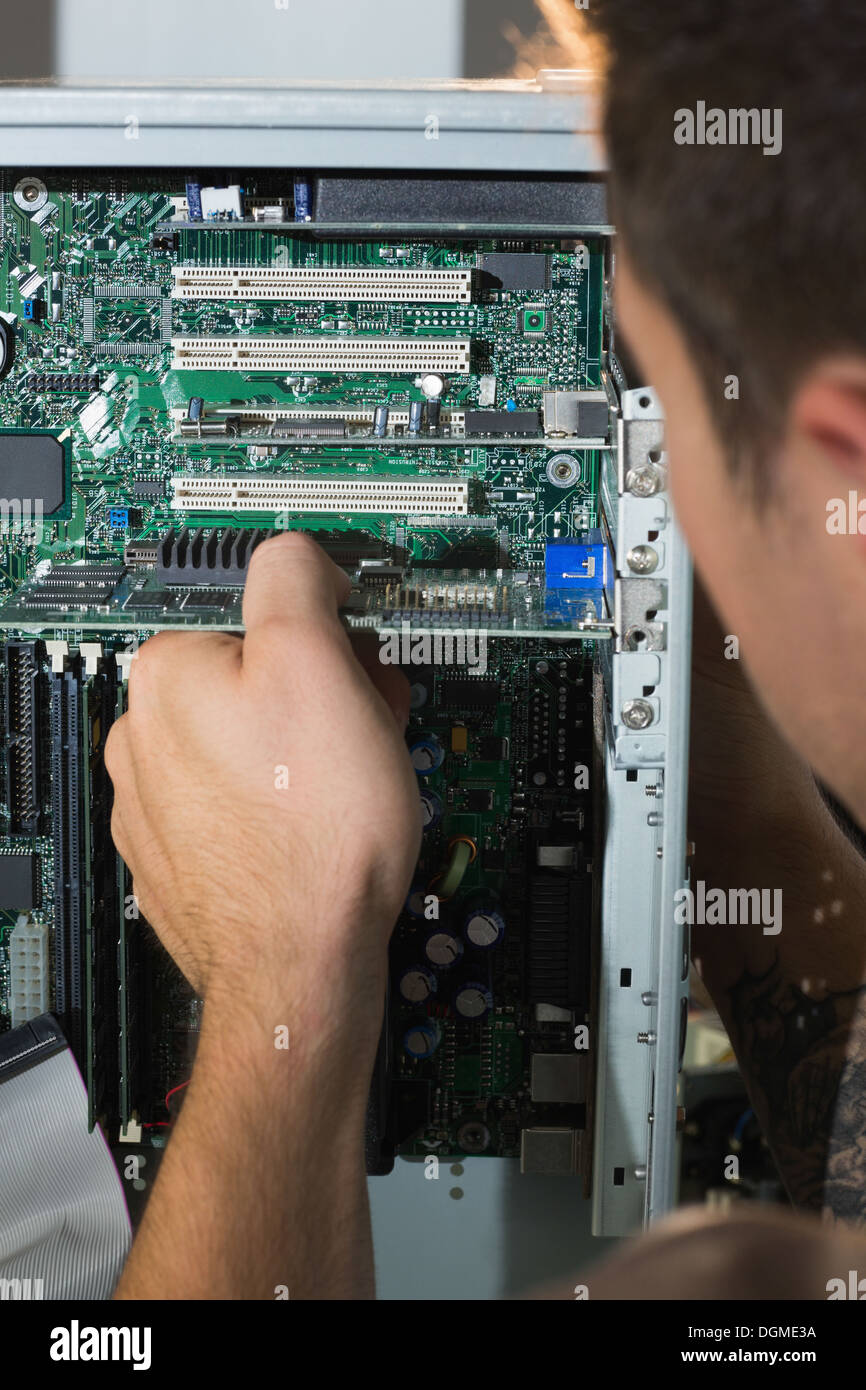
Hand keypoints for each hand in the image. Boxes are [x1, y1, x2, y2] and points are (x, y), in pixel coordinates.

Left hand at [105, 533, 421, 1027]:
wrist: (299, 965)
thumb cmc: (314, 830)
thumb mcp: (322, 664)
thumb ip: (297, 582)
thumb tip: (295, 556)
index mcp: (166, 677)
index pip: (257, 613)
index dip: (325, 637)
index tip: (357, 669)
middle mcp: (143, 738)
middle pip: (252, 680)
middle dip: (318, 693)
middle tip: (365, 728)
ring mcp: (156, 807)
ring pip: (247, 746)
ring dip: (302, 750)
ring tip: (346, 790)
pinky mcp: (179, 861)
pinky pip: (236, 806)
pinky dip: (276, 805)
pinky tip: (313, 829)